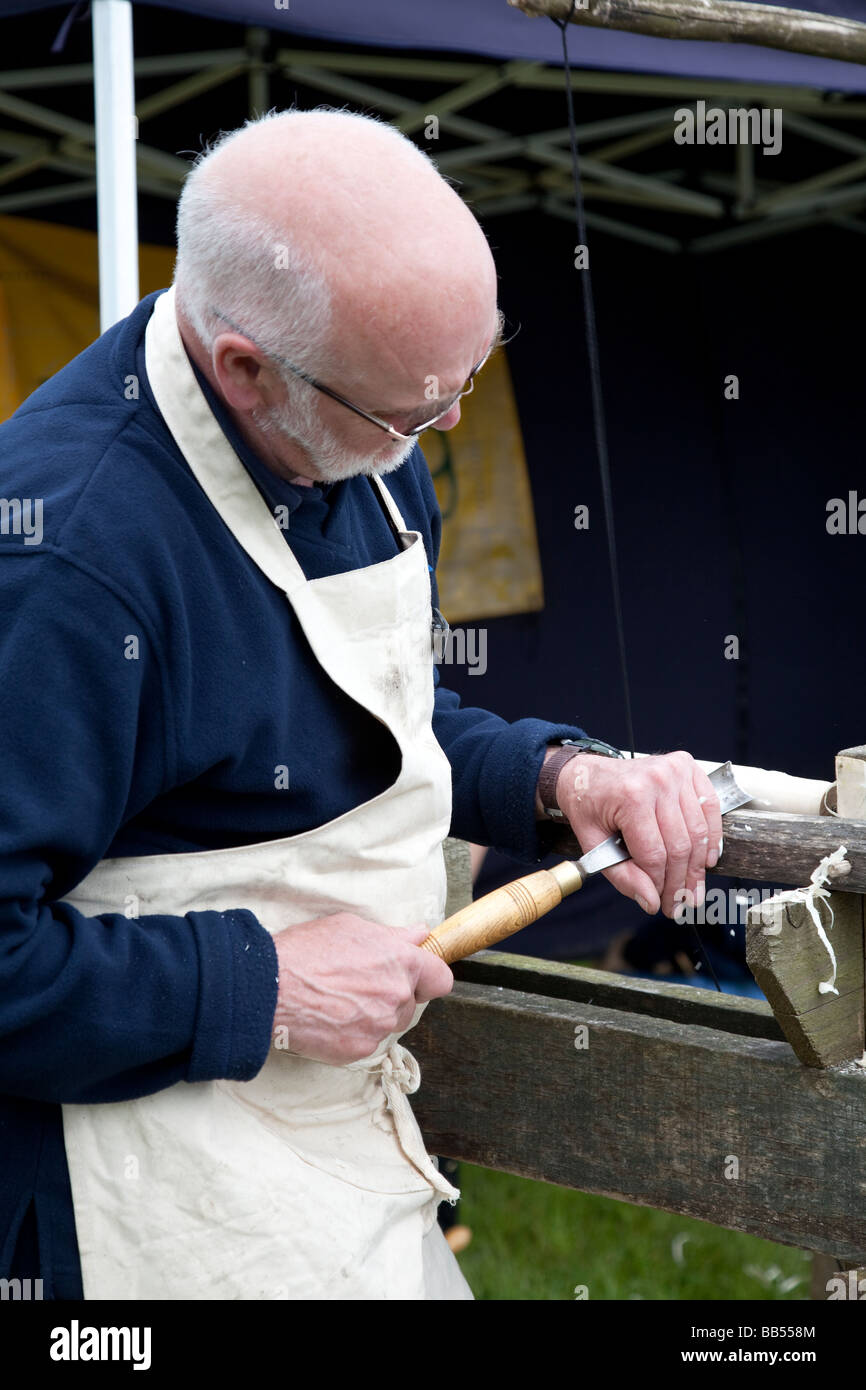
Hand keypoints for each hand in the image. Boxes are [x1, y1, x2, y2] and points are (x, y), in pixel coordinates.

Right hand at [271, 913, 452, 1064]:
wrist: (270, 988)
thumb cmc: (306, 951)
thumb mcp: (351, 927)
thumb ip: (392, 935)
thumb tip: (419, 935)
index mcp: (401, 962)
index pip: (441, 979)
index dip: (428, 977)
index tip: (416, 977)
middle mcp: (397, 996)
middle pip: (410, 1003)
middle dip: (392, 995)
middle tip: (360, 985)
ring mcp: (380, 1026)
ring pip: (388, 1024)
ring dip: (373, 1015)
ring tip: (340, 1000)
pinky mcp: (359, 1049)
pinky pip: (366, 1041)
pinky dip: (352, 1033)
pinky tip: (330, 1018)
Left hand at [556, 751, 722, 918]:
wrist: (586, 774)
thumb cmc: (589, 805)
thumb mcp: (593, 844)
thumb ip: (621, 875)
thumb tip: (651, 901)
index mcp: (631, 797)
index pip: (654, 855)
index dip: (660, 885)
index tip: (661, 903)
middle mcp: (657, 781)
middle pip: (680, 846)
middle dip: (681, 882)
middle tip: (681, 904)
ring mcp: (675, 772)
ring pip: (698, 832)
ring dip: (698, 867)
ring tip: (694, 889)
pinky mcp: (687, 767)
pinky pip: (710, 807)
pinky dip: (712, 836)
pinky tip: (706, 859)